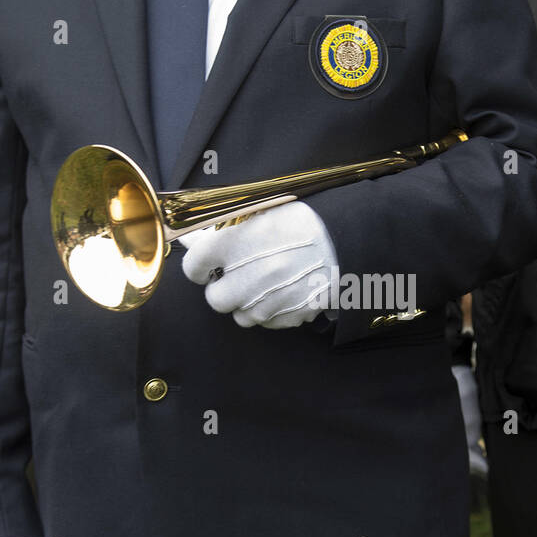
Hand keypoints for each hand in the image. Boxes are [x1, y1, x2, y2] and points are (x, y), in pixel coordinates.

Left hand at [180, 201, 337, 328]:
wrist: (345, 238)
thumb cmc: (301, 222)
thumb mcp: (259, 214)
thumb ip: (222, 230)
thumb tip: (190, 239)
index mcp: (235, 243)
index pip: (194, 266)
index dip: (199, 266)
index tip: (207, 266)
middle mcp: (249, 274)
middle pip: (216, 299)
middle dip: (223, 290)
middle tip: (237, 276)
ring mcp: (270, 299)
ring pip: (241, 316)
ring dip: (247, 303)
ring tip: (265, 282)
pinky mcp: (290, 314)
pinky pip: (267, 322)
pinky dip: (271, 311)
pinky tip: (284, 290)